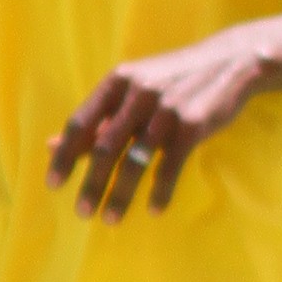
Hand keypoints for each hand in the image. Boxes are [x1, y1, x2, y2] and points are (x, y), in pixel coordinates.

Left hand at [50, 29, 276, 217]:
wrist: (230, 62)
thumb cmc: (174, 79)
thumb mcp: (134, 89)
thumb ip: (98, 118)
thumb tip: (52, 145)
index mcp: (118, 81)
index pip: (81, 123)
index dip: (65, 155)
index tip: (54, 184)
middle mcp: (139, 93)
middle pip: (105, 147)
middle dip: (91, 184)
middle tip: (82, 211)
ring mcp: (166, 109)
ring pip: (135, 161)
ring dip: (120, 194)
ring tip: (110, 219)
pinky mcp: (192, 125)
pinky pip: (169, 166)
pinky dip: (160, 191)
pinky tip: (153, 209)